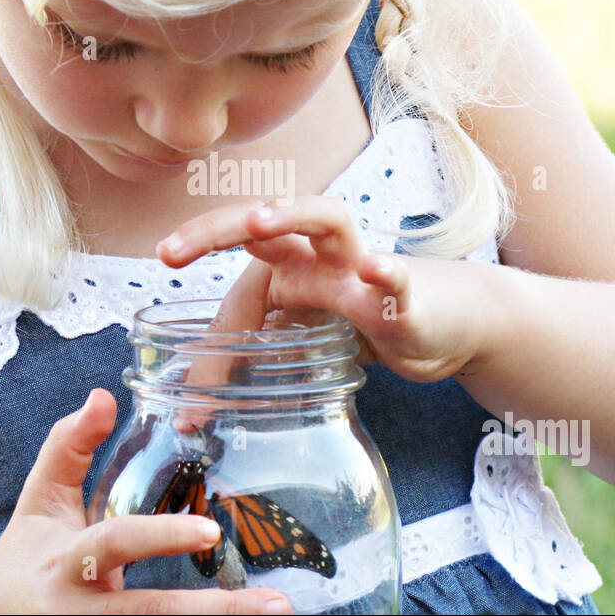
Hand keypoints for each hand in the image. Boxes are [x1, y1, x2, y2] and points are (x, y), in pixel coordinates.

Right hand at [0, 388, 292, 613]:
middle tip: (272, 604)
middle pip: (151, 614)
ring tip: (277, 614)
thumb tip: (102, 396)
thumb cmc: (26, 553)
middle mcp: (82, 610)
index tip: (210, 531)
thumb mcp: (41, 496)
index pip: (118, 544)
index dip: (162, 536)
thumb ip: (70, 444)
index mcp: (68, 562)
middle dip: (214, 611)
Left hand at [156, 196, 487, 385]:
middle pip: (265, 222)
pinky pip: (396, 277)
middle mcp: (318, 257)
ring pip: (327, 220)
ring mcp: (359, 269)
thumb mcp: (302, 339)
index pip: (235, 285)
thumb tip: (197, 400)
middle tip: (169, 252)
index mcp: (288, 267)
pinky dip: (387, 273)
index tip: (185, 386)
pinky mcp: (404, 295)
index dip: (207, 334)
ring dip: (291, 215)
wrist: (445, 323)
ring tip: (258, 224)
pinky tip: (376, 271)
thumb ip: (255, 356)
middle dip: (215, 230)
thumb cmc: (364, 321)